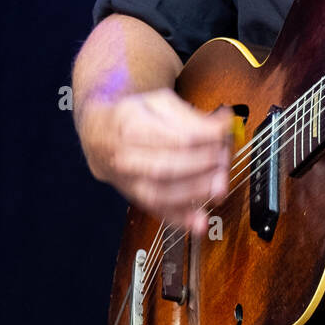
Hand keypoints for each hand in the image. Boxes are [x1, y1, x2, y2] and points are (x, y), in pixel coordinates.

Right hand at [79, 88, 234, 232]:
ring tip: (219, 185)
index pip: (174, 137)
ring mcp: (128, 180)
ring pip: (162, 192)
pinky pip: (157, 212)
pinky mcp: (135, 197)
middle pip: (168, 166)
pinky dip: (180, 219)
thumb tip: (222, 122)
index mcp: (131, 125)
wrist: (100, 135)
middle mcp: (125, 156)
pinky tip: (199, 222)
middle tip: (223, 159)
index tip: (224, 135)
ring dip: (196, 191)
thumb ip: (191, 115)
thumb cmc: (134, 116)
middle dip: (202, 166)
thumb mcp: (159, 102)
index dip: (205, 139)